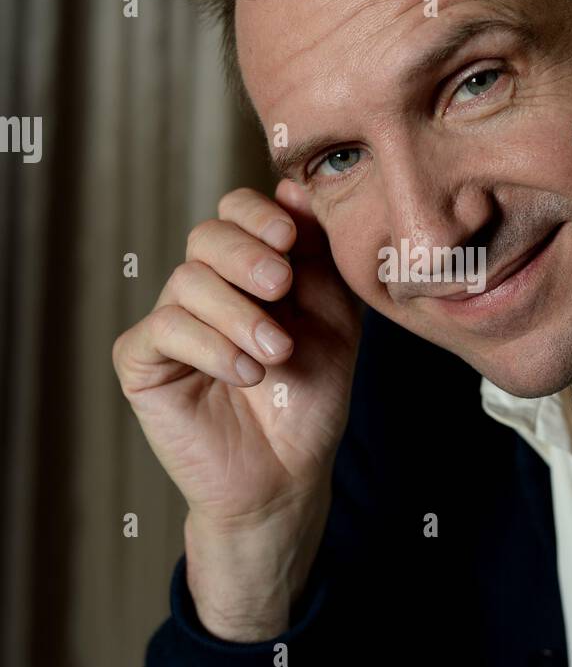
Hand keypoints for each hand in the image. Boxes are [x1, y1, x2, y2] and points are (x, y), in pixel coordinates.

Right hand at [112, 180, 362, 636]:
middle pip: (207, 236)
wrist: (286, 477)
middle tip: (281, 289)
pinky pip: (164, 329)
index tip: (289, 236)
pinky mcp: (142, 362)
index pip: (236, 212)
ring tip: (275, 355)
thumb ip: (319, 259)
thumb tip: (293, 189)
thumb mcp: (334, 322)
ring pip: (187, 281)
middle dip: (248, 256)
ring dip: (239, 315)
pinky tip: (245, 374)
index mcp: (249, 272)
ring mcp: (170, 324)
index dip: (258, 214)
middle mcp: (205, 290)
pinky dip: (210, 346)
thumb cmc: (309, 402)